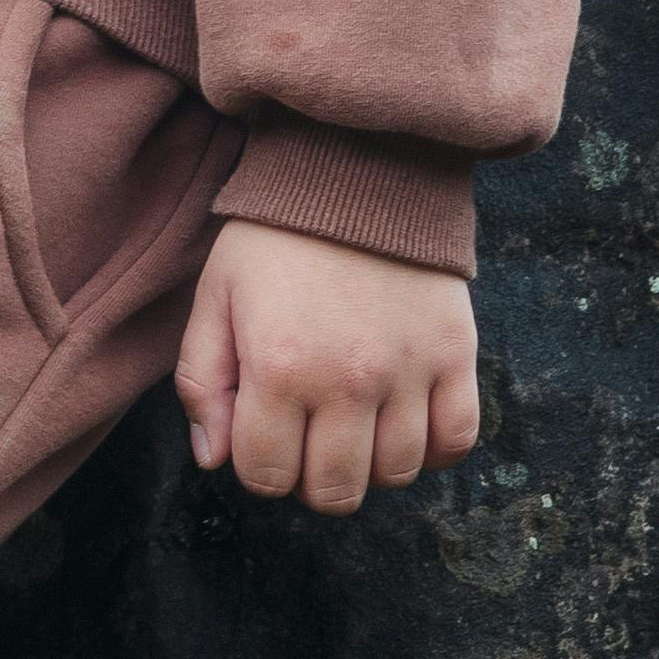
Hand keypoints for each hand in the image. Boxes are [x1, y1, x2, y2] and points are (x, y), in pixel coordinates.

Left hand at [171, 216, 477, 513]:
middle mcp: (347, 381)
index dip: (257, 466)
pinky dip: (432, 448)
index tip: (262, 434)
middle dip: (310, 477)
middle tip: (307, 436)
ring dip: (369, 464)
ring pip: (396, 474)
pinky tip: (404, 422)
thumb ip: (202, 382)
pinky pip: (456, 440)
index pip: (266, 476)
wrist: (354, 167)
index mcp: (278, 368)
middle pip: (334, 491)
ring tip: (353, 423)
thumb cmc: (273, 238)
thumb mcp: (215, 298)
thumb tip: (214, 459)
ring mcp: (408, 372)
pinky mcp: (455, 355)